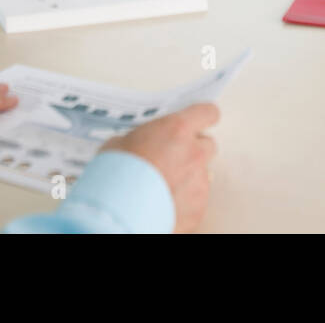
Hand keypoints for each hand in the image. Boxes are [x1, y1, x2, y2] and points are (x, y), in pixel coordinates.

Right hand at [103, 103, 219, 232]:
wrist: (121, 212)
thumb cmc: (116, 174)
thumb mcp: (120, 143)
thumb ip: (141, 139)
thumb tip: (139, 144)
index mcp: (177, 130)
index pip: (207, 112)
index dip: (203, 116)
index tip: (198, 121)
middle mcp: (194, 153)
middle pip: (208, 144)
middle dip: (194, 149)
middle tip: (173, 157)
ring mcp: (199, 182)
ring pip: (203, 174)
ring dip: (189, 177)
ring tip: (164, 186)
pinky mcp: (198, 208)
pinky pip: (198, 200)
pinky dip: (185, 201)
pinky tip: (165, 203)